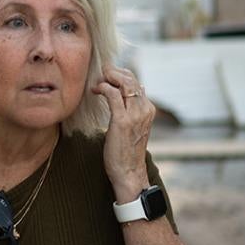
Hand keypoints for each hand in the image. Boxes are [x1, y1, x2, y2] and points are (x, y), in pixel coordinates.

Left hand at [93, 65, 152, 195]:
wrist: (129, 172)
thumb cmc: (126, 151)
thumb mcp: (133, 126)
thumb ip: (131, 110)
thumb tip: (124, 93)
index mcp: (148, 109)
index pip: (136, 81)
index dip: (120, 74)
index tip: (106, 75)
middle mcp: (145, 109)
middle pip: (131, 78)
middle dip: (113, 72)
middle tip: (99, 73)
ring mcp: (135, 115)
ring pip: (124, 83)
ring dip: (108, 77)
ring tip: (97, 81)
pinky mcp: (122, 121)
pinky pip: (113, 95)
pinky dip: (104, 88)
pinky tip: (96, 91)